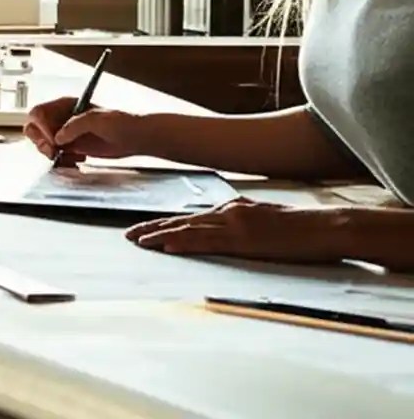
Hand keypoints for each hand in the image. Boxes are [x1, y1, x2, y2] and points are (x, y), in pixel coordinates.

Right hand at [23, 97, 142, 162]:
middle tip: (52, 151)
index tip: (54, 140)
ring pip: (42, 142)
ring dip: (48, 152)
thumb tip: (58, 138)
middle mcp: (62, 118)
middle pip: (35, 128)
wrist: (136, 138)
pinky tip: (75, 159)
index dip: (42, 128)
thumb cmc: (122, 122)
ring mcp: (66, 133)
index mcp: (66, 105)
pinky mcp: (72, 147)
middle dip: (40, 141)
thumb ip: (75, 125)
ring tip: (64, 156)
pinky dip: (60, 160)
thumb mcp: (97, 119)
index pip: (39, 113)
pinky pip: (55, 154)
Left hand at [126, 198, 349, 263]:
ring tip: (137, 241)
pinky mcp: (243, 240)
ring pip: (188, 230)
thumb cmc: (301, 228)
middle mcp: (228, 212)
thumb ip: (241, 222)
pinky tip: (167, 246)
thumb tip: (223, 230)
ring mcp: (234, 225)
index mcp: (233, 208)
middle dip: (153, 228)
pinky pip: (207, 242)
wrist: (326, 226)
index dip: (165, 223)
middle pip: (182, 220)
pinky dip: (184, 243)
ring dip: (160, 235)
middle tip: (128, 235)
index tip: (144, 228)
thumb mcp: (265, 219)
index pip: (191, 217)